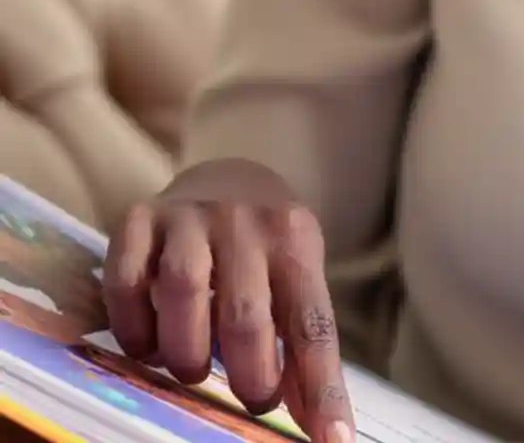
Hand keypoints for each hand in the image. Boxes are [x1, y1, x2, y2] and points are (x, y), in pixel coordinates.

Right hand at [102, 159, 354, 442]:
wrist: (231, 175)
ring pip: (183, 290)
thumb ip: (304, 349)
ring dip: (186, 349)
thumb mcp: (299, 282)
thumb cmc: (269, 249)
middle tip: (251, 397)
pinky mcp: (141, 217)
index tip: (331, 438)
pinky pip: (125, 277)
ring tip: (193, 371)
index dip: (320, 387)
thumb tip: (324, 428)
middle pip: (245, 313)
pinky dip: (132, 323)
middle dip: (249, 374)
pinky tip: (145, 346)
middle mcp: (247, 223)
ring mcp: (191, 216)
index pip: (313, 325)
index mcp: (296, 243)